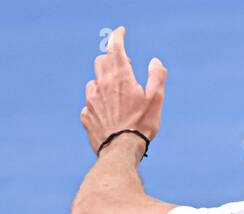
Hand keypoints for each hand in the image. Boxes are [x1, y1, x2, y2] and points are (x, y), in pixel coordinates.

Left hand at [80, 25, 166, 155]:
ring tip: (114, 93)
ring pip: (93, 82)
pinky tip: (106, 112)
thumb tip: (155, 62)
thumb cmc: (141, 125)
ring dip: (102, 81)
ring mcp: (91, 100)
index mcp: (120, 77)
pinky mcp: (86, 115)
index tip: (120, 32)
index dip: (117, 36)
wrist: (120, 151)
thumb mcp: (156, 99)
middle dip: (111, 60)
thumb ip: (157, 76)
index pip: (115, 47)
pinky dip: (97, 102)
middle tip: (124, 68)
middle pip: (101, 61)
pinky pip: (89, 103)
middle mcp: (101, 84)